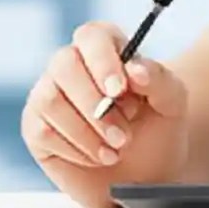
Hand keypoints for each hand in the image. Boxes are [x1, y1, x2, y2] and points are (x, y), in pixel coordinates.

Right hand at [20, 21, 189, 207]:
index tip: (119, 89)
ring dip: (87, 131)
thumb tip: (135, 69)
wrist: (146, 171)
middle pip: (64, 65)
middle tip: (123, 135)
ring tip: (117, 149)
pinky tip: (98, 157)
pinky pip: (43, 132)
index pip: (93, 36)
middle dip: (94, 104)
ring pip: (50, 100)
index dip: (102, 60)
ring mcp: (49, 95)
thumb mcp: (172, 102)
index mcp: (107, 50)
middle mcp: (72, 66)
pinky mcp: (36, 127)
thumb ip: (159, 79)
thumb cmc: (158, 128)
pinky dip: (76, 149)